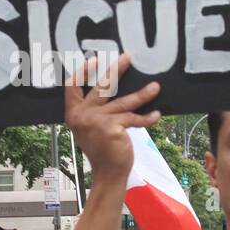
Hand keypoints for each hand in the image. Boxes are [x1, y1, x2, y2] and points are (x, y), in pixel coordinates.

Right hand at [64, 52, 160, 186]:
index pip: (72, 86)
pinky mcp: (112, 128)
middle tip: (127, 57)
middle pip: (101, 86)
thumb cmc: (101, 149)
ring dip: (142, 94)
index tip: (95, 59)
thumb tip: (112, 86)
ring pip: (123, 102)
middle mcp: (82, 115)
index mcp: (73, 113)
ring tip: (156, 87)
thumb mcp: (90, 127)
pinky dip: (147, 117)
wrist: (107, 172)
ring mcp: (97, 121)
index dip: (83, 71)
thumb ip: (94, 109)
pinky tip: (156, 114)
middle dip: (116, 70)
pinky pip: (133, 118)